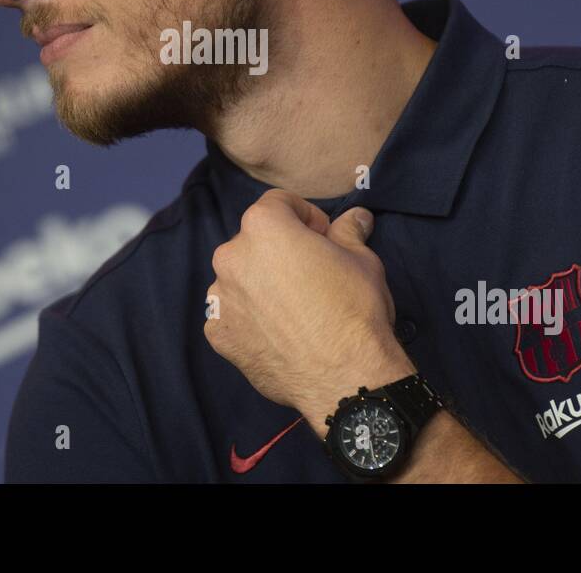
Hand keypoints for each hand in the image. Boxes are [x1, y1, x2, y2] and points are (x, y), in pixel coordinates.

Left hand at [203, 188, 413, 434]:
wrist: (344, 376)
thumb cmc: (354, 309)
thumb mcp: (362, 260)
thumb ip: (348, 232)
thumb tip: (356, 217)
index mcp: (264, 227)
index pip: (278, 204)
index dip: (305, 217)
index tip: (323, 237)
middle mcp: (232, 256)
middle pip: (254, 242)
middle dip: (279, 252)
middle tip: (311, 275)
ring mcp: (220, 297)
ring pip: (239, 279)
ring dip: (261, 285)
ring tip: (295, 310)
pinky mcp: (218, 334)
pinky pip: (233, 315)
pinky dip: (250, 319)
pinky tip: (280, 334)